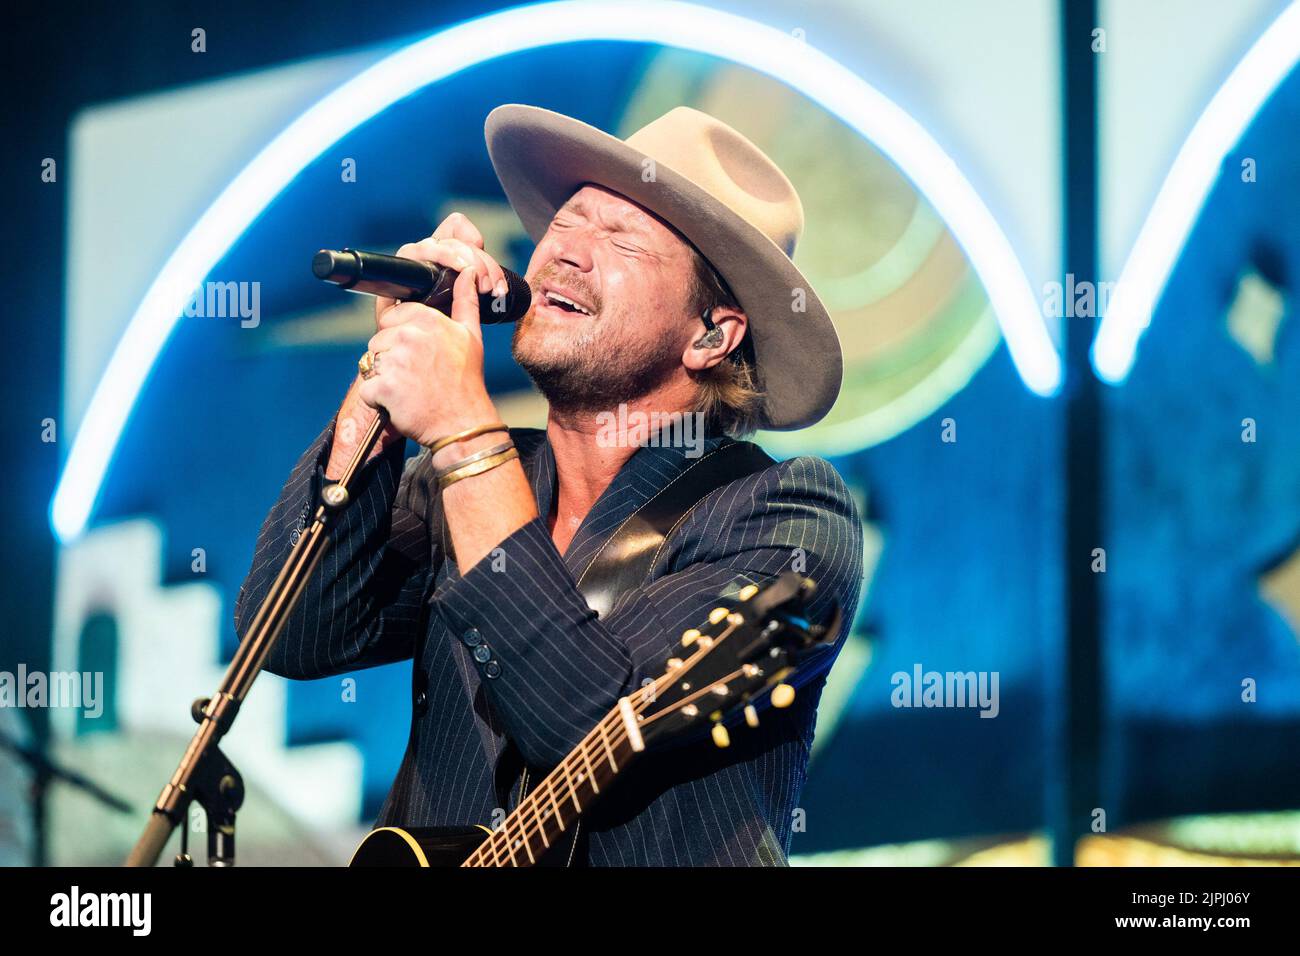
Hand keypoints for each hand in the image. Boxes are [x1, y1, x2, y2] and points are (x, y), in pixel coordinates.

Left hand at [325, 213, 505, 476]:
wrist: (463, 425)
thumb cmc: (466, 382)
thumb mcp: (471, 336)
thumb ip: (465, 301)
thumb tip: (468, 272)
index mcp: (427, 319)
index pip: (392, 317)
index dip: (401, 337)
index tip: (418, 356)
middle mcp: (409, 335)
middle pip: (379, 341)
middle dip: (391, 359)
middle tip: (417, 377)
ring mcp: (395, 361)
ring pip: (372, 363)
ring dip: (384, 378)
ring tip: (410, 390)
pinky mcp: (383, 387)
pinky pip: (367, 389)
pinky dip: (379, 400)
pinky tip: (401, 403)